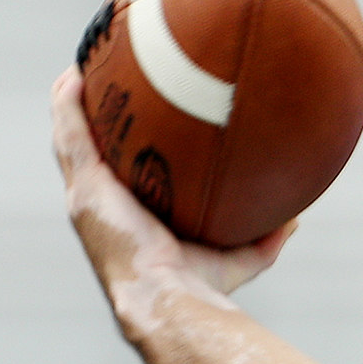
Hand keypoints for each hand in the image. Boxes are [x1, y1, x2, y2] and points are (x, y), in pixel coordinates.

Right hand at [49, 68, 293, 327]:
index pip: (116, 177)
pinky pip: (70, 134)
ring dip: (70, 102)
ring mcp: (88, 194)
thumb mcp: (234, 258)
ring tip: (80, 67)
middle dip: (88, 119)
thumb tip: (294, 219)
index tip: (129, 123)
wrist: (168, 296)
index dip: (116, 151)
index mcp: (125, 217)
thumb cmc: (197, 288)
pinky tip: (75, 74)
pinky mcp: (85, 186)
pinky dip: (68, 103)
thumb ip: (263, 238)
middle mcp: (100, 205)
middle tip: (96, 83)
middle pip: (86, 152)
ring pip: (69, 138)